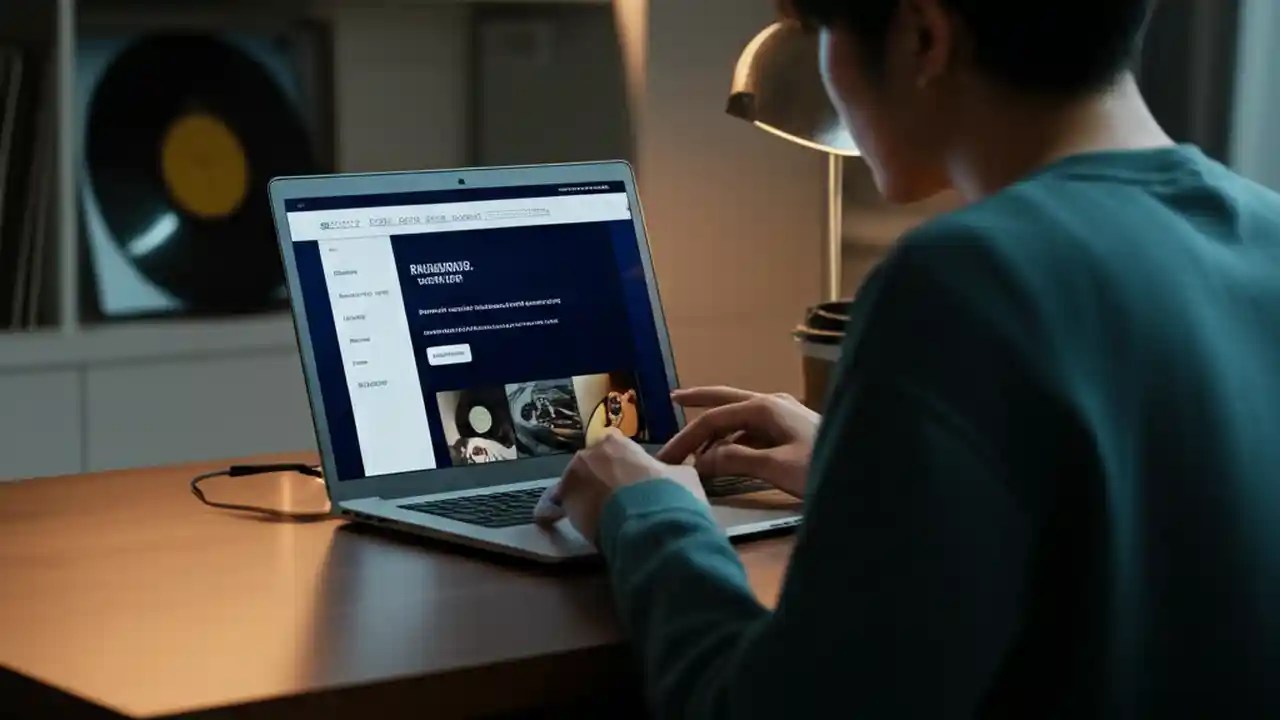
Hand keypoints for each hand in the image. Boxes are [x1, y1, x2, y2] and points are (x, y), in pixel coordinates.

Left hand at [534, 430, 674, 542]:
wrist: (651, 527)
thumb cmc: (669, 496)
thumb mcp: (683, 476)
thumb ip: (669, 472)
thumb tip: (671, 474)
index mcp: (616, 442)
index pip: (613, 444)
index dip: (622, 461)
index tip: (629, 476)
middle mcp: (589, 454)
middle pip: (591, 464)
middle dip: (601, 478)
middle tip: (617, 500)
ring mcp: (573, 479)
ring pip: (576, 485)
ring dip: (586, 496)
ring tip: (601, 517)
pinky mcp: (564, 506)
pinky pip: (561, 507)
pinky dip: (566, 513)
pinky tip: (578, 525)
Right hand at [657, 387, 818, 497]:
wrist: (870, 473)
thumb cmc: (824, 467)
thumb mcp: (777, 467)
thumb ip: (736, 459)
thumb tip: (701, 460)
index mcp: (766, 407)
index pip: (714, 417)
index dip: (687, 437)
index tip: (665, 457)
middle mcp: (772, 403)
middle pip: (726, 400)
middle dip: (699, 404)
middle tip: (672, 401)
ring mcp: (784, 416)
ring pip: (740, 418)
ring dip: (717, 431)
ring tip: (695, 451)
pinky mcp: (792, 431)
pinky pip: (754, 431)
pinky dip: (735, 441)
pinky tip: (727, 458)